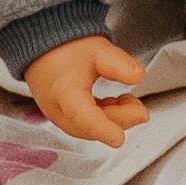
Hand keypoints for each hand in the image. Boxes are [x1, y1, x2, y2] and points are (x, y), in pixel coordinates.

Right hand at [26, 33, 148, 148]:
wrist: (44, 46)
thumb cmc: (65, 48)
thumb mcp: (98, 50)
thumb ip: (119, 64)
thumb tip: (137, 76)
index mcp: (63, 92)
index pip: (84, 117)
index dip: (102, 129)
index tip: (118, 138)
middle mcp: (58, 109)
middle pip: (90, 127)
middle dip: (118, 121)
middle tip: (141, 112)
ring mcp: (60, 115)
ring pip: (89, 128)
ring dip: (113, 119)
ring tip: (131, 102)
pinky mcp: (64, 115)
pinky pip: (86, 123)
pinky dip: (105, 117)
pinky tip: (118, 104)